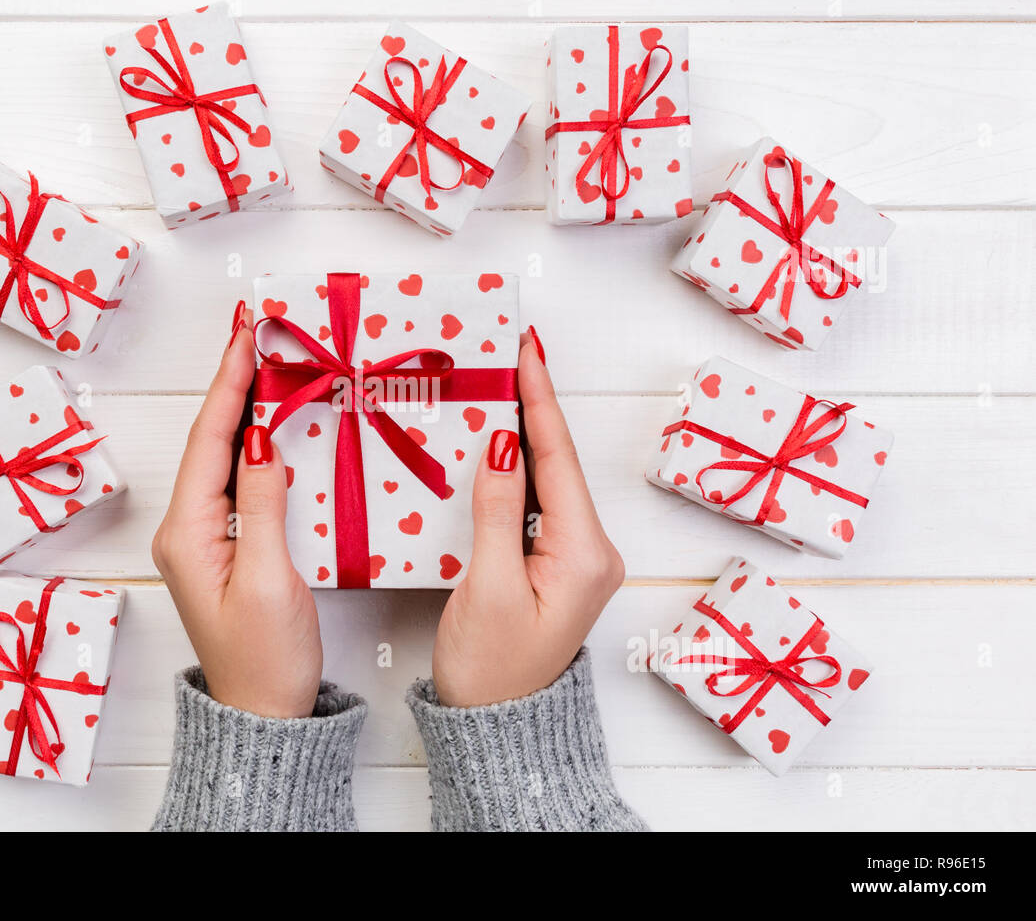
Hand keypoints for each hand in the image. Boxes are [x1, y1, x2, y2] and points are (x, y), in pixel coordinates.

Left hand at [151, 301, 321, 717]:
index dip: (230, 384)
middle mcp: (189, 529)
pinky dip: (257, 444)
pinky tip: (277, 423)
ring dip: (246, 408)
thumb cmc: (265, 659)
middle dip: (235, 383)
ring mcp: (207, 537)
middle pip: (210, 440)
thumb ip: (264, 506)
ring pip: (224, 456)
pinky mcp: (229, 547)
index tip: (247, 336)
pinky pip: (240, 480)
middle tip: (258, 331)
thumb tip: (260, 440)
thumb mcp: (269, 580)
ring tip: (269, 360)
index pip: (209, 440)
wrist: (263, 716)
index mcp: (189, 533)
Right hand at [432, 328, 624, 706]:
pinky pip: (537, 504)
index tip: (526, 350)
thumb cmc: (490, 671)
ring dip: (520, 437)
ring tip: (496, 386)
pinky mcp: (558, 567)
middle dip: (530, 407)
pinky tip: (493, 447)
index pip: (557, 458)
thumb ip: (497, 511)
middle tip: (505, 354)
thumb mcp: (486, 588)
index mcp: (584, 555)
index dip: (539, 399)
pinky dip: (514, 472)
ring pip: (546, 480)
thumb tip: (500, 443)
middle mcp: (593, 552)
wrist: (498, 729)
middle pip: (557, 463)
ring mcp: (578, 560)